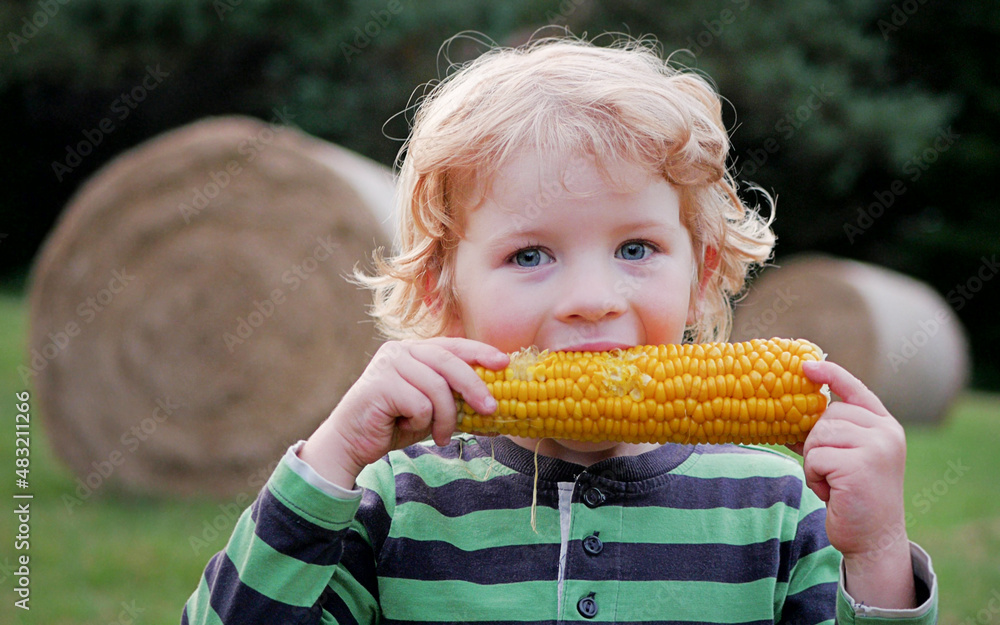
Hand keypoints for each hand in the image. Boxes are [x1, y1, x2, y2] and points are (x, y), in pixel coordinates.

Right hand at [299, 338, 507, 488]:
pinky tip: (405, 428)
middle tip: (491, 409)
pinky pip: (419, 404)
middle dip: (474, 386)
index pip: (453, 345)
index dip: (480, 352)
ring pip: (436, 387)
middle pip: (449, 362)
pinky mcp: (379, 384)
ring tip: (440, 436)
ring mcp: (388, 364)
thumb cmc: (394, 425)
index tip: (504, 362)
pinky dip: (420, 423)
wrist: (352, 443)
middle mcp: (401, 351)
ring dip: (445, 418)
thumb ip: (458, 406)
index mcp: (415, 351)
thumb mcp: (433, 413)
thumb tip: (499, 414)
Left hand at [787, 359, 915, 607]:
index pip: (854, 389)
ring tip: (833, 483)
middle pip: (827, 416)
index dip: (829, 375)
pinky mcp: (860, 465)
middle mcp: (885, 432)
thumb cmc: (854, 497)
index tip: (805, 365)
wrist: (873, 540)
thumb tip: (787, 410)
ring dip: (815, 462)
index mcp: (884, 426)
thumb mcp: (844, 458)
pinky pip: (815, 457)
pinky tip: (833, 493)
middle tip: (832, 472)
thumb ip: (828, 433)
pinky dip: (815, 476)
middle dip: (817, 444)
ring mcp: (876, 447)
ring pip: (817, 436)